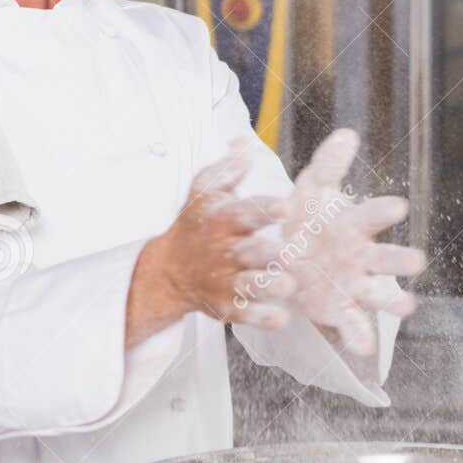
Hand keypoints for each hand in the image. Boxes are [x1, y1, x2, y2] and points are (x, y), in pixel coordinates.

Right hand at [125, 139, 293, 346]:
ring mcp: (224, 280)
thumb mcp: (203, 192)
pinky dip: (261, 317)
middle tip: (294, 251)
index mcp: (220, 219)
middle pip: (247, 251)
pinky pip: (244, 314)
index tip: (287, 206)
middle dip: (269, 251)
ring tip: (288, 284)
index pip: (242, 212)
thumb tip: (245, 144)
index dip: (264, 209)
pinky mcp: (226, 306)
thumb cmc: (196, 224)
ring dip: (268, 285)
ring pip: (248, 284)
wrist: (168, 270)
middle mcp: (222, 250)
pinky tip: (280, 317)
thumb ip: (227, 170)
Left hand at [265, 128, 425, 357]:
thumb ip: (328, 164)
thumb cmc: (305, 219)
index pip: (371, 215)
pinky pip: (353, 326)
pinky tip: (363, 350)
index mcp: (353, 225)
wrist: (281, 255)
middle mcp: (361, 257)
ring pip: (380, 295)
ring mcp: (353, 286)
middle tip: (416, 260)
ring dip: (393, 301)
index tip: (398, 206)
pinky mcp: (339, 311)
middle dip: (400, 259)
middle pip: (387, 258)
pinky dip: (359, 338)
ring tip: (407, 306)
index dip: (383, 211)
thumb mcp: (309, 189)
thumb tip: (348, 133)